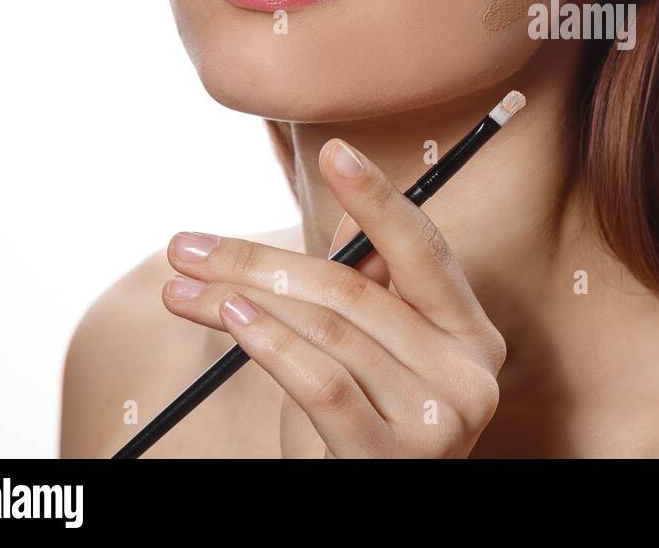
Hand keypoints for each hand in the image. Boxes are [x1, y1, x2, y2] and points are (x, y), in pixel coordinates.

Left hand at [160, 138, 506, 457]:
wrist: (370, 507)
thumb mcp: (371, 354)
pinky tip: (231, 319)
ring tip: (185, 285)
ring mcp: (439, 418)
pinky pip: (320, 383)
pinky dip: (269, 344)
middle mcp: (471, 372)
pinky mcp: (394, 458)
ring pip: (331, 332)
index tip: (333, 151)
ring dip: (245, 299)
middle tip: (189, 245)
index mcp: (473, 333)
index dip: (379, 198)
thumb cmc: (365, 424)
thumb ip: (369, 287)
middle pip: (357, 289)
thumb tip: (348, 207)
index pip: (425, 250)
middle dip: (261, 260)